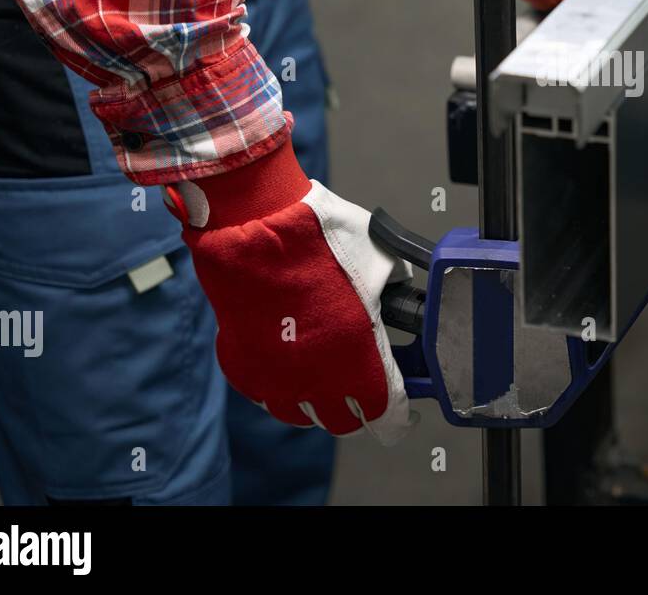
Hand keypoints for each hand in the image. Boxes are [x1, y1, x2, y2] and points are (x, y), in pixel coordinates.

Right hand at [164, 141, 411, 439]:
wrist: (257, 225)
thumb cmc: (320, 240)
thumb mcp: (381, 261)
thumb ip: (396, 288)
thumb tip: (402, 293)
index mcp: (358, 358)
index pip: (386, 413)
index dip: (399, 416)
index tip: (402, 412)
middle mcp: (317, 379)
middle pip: (345, 421)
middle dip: (361, 408)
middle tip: (366, 389)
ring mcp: (276, 378)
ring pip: (304, 415)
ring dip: (321, 401)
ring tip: (328, 378)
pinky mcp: (244, 368)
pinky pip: (268, 395)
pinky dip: (284, 386)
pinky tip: (293, 364)